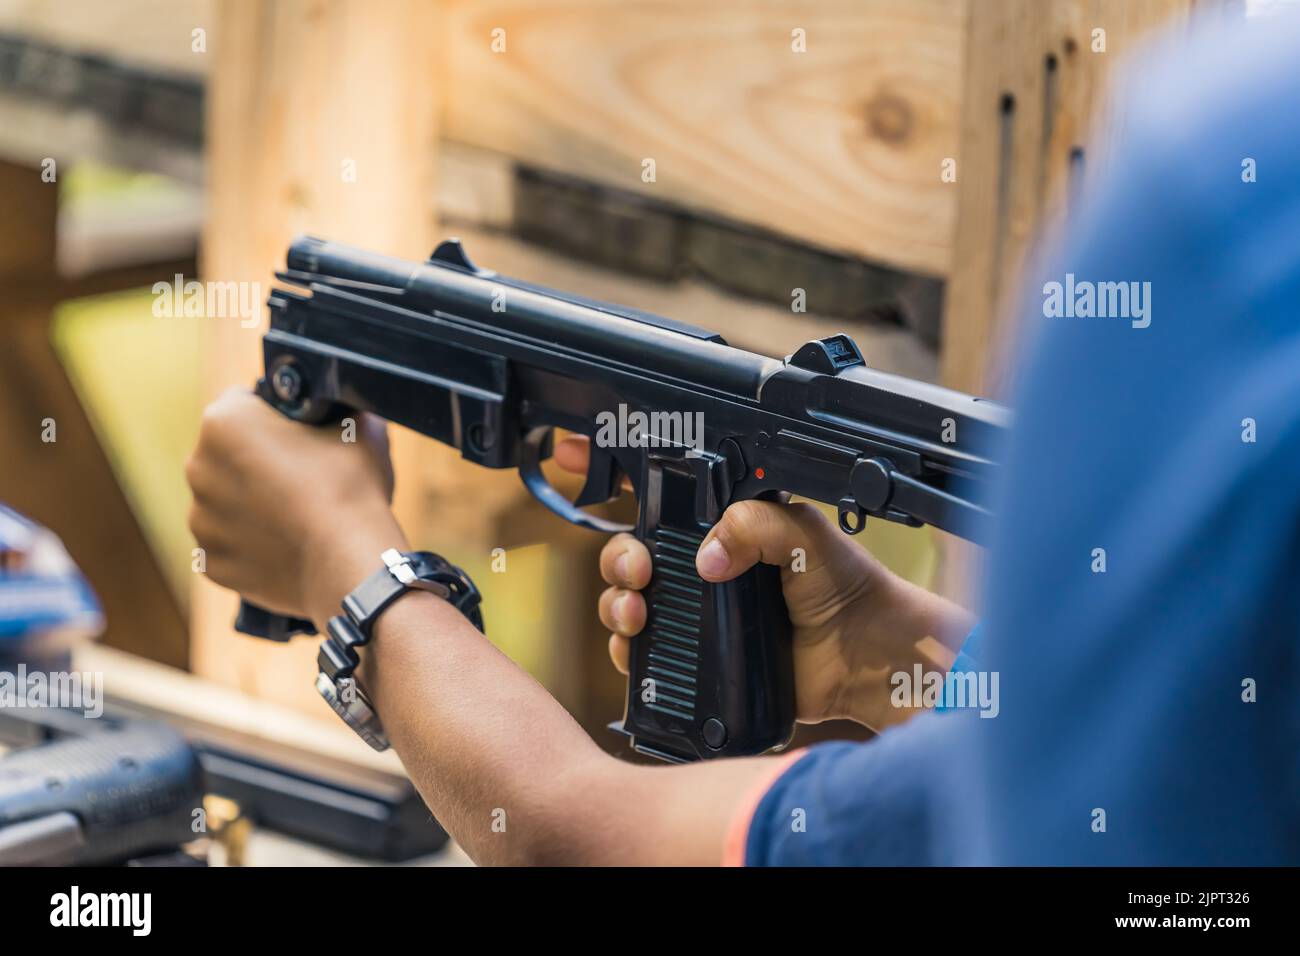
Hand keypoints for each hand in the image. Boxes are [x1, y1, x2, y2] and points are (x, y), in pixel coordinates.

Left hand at [186, 388, 406, 629]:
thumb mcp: (360, 427)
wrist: (349, 563)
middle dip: (255, 461)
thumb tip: (343, 408)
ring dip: (251, 504)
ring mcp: (201, 519)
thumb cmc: (351, 488)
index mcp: (224, 423)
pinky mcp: (211, 561)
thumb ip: (338, 408)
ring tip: (295, 516)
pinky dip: (251, 544)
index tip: (301, 435)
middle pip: (228, 454)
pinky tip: (286, 545)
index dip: (276, 416)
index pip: (243, 404)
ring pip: (226, 501)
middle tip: (301, 477)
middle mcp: (199, 468)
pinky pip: (229, 544)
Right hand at [554, 435, 974, 730]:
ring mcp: (694, 612)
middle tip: (639, 568)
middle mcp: (702, 565)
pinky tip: (636, 642)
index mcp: (723, 526)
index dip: (614, 470)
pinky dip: (625, 648)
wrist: (863, 653)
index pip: (660, 492)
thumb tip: (706, 558)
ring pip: (625, 599)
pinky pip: (639, 652)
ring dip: (615, 600)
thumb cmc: (843, 585)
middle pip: (629, 550)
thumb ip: (753, 524)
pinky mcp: (694, 657)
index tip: (571, 452)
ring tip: (637, 608)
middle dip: (618, 556)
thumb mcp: (802, 533)